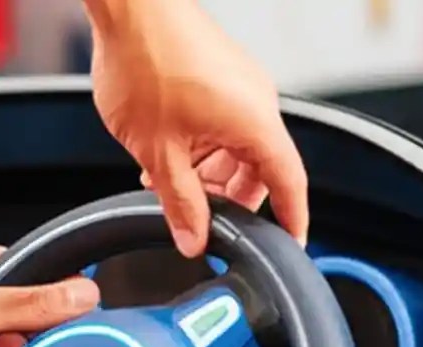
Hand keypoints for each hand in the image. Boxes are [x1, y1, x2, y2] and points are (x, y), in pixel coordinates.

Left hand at [85, 0, 308, 254]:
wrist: (130, 4)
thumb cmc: (144, 60)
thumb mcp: (156, 150)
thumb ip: (179, 202)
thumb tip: (193, 238)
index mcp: (255, 123)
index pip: (288, 184)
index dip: (292, 220)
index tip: (290, 245)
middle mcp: (258, 103)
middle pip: (259, 169)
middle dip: (229, 199)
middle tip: (199, 220)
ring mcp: (243, 86)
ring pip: (238, 148)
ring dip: (209, 173)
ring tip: (168, 184)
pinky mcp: (224, 74)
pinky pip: (225, 123)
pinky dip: (204, 146)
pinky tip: (168, 154)